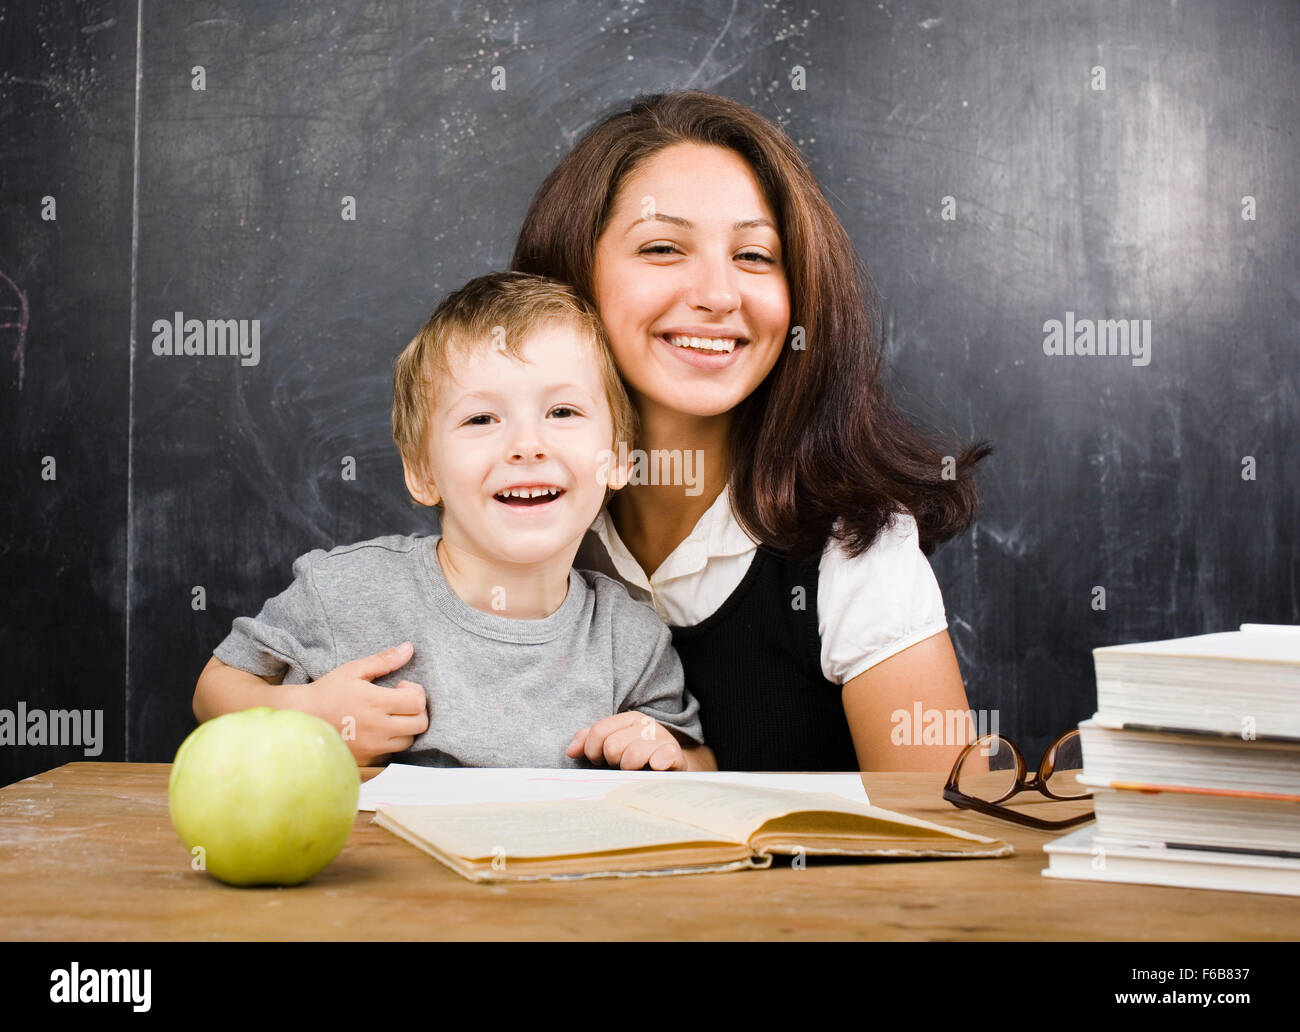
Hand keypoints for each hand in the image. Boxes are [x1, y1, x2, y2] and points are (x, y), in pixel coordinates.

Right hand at [288, 642, 428, 765]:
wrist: (302, 717)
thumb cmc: (328, 691)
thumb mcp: (354, 670)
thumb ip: (384, 660)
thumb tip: (409, 648)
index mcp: (375, 702)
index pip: (417, 702)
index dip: (416, 692)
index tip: (400, 687)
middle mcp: (377, 727)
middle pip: (420, 724)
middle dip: (417, 710)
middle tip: (400, 702)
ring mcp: (372, 746)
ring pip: (409, 741)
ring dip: (407, 727)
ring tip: (391, 716)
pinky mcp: (366, 759)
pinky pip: (392, 753)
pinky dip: (393, 742)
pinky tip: (380, 730)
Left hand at [567, 713, 685, 770]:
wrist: (674, 768)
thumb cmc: (639, 757)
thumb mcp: (614, 744)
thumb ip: (589, 742)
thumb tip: (571, 751)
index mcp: (630, 719)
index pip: (598, 732)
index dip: (592, 750)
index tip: (598, 760)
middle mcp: (646, 725)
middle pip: (612, 746)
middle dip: (612, 761)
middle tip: (619, 766)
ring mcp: (662, 739)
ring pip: (632, 754)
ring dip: (629, 767)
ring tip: (634, 770)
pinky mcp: (675, 754)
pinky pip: (662, 758)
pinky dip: (656, 764)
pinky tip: (654, 768)